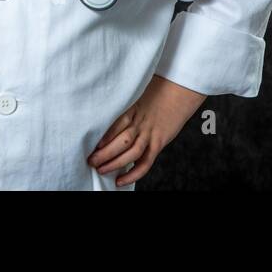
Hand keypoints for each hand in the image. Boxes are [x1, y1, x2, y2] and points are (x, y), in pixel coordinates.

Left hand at [87, 74, 206, 186]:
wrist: (181, 91)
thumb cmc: (160, 91)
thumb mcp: (139, 95)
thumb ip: (127, 108)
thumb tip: (112, 120)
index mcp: (132, 110)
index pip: (114, 126)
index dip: (102, 138)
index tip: (90, 146)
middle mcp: (140, 123)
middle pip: (119, 141)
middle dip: (103, 154)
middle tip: (91, 161)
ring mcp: (150, 133)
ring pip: (130, 152)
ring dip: (114, 163)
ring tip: (101, 169)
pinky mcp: (159, 142)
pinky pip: (145, 162)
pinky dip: (133, 173)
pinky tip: (121, 180)